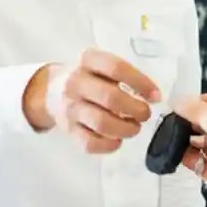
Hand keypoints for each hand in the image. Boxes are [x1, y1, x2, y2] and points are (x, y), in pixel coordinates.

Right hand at [24, 49, 160, 153]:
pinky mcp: (68, 130)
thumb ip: (124, 75)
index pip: (117, 68)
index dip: (141, 83)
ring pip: (102, 123)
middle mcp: (76, 82)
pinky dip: (109, 145)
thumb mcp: (100, 65)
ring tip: (134, 127)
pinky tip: (117, 140)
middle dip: (136, 109)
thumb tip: (153, 96)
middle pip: (111, 98)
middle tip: (145, 114)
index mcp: (88, 60)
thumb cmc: (88, 77)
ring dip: (126, 129)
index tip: (156, 96)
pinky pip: (90, 143)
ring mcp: (70, 107)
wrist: (50, 91)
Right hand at [174, 89, 206, 206]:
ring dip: (188, 143)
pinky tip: (177, 156)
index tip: (179, 108)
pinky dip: (191, 159)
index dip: (198, 102)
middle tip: (170, 126)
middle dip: (189, 124)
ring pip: (203, 142)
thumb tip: (175, 100)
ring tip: (173, 142)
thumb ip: (192, 109)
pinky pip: (202, 161)